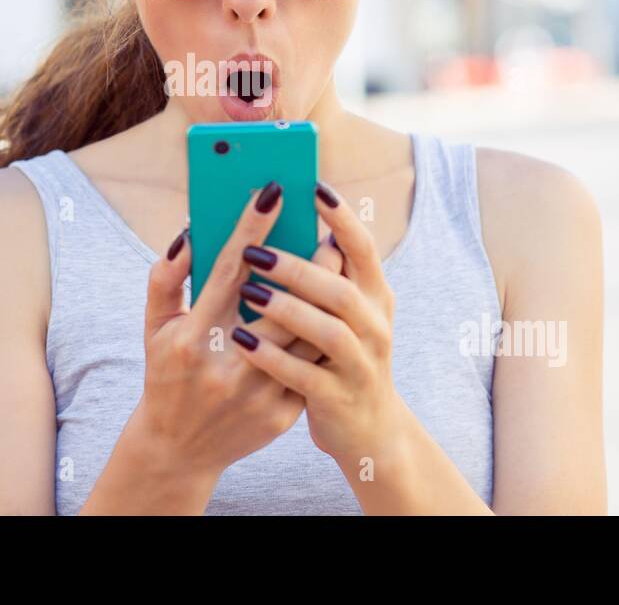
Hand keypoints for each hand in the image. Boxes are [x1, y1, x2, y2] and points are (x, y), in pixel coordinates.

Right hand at [130, 180, 325, 480]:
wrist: (178, 450)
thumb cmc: (166, 375)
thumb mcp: (154, 327)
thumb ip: (165, 278)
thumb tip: (190, 234)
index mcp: (192, 338)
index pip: (228, 272)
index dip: (252, 230)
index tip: (273, 193)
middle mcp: (227, 367)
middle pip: (281, 304)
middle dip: (307, 263)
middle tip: (328, 229)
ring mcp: (257, 395)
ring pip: (306, 336)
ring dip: (326, 298)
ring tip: (339, 264)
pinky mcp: (281, 415)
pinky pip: (311, 367)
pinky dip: (325, 336)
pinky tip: (337, 310)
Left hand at [229, 180, 407, 465]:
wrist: (367, 430)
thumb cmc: (338, 357)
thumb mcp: (343, 314)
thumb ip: (321, 275)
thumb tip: (285, 227)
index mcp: (373, 296)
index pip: (363, 249)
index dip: (342, 218)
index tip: (315, 188)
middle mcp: (374, 326)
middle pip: (340, 289)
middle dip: (297, 267)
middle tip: (254, 251)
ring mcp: (359, 364)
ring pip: (328, 331)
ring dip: (287, 308)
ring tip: (249, 291)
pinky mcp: (338, 398)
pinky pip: (304, 375)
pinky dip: (274, 356)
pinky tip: (244, 339)